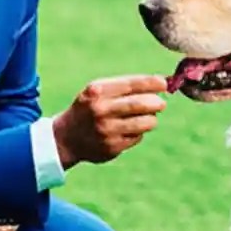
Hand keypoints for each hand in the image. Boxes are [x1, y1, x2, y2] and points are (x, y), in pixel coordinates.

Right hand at [52, 75, 167, 168]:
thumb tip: (161, 84)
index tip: (164, 84)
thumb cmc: (90, 108)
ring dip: (151, 119)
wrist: (66, 137)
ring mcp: (107, 130)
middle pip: (141, 104)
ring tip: (146, 118)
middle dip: (156, 103)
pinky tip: (127, 131)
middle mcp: (101, 110)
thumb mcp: (98, 92)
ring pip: (145, 123)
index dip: (151, 83)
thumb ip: (125, 87)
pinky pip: (137, 137)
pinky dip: (138, 133)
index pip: (131, 84)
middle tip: (161, 104)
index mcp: (97, 92)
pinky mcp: (112, 147)